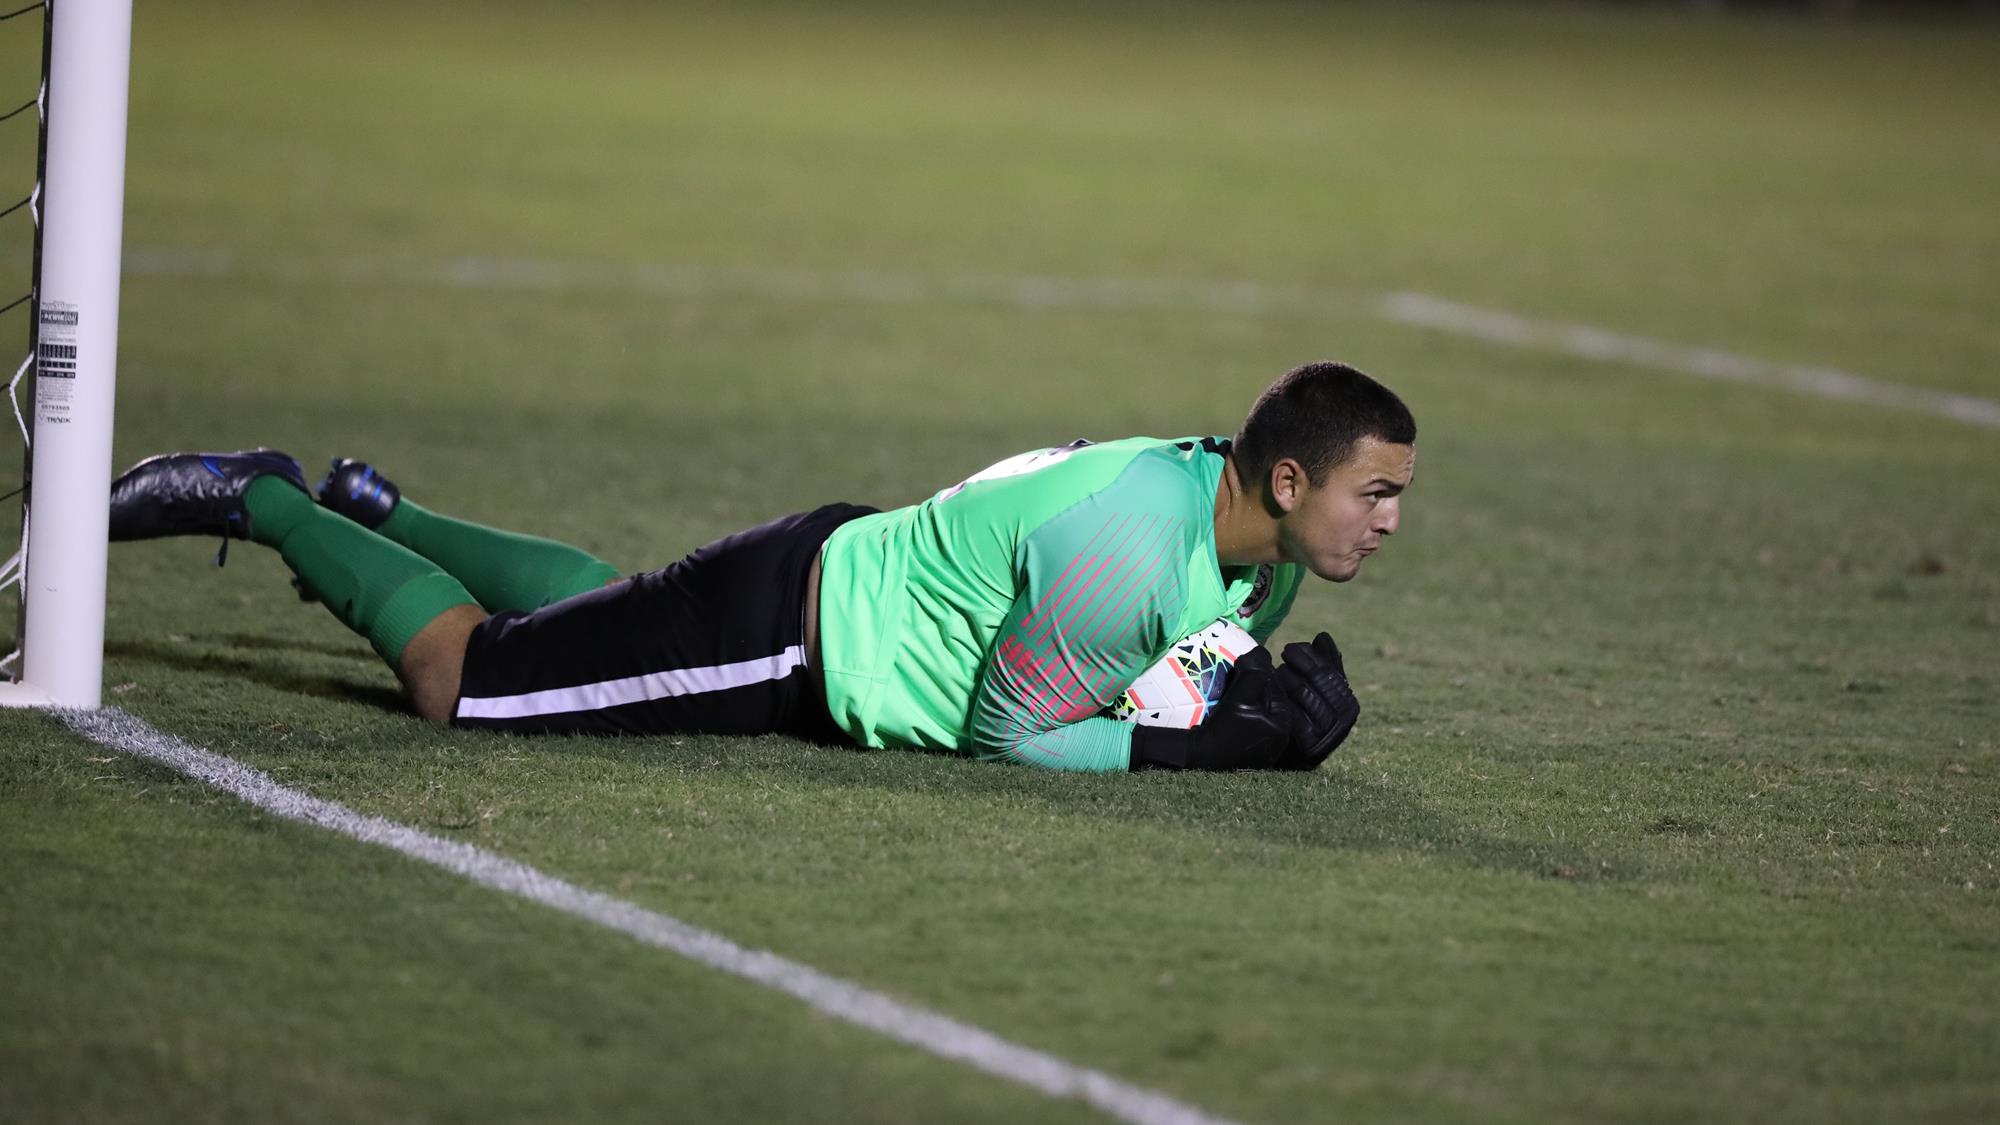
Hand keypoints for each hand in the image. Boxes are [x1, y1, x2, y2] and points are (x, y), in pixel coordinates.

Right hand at [1128, 647, 1291, 770]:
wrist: (1197, 758)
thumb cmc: (1223, 728)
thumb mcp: (1242, 697)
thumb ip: (1255, 672)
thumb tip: (1261, 652)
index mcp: (1282, 728)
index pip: (1277, 690)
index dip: (1262, 673)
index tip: (1243, 664)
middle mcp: (1276, 741)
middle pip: (1267, 702)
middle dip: (1254, 686)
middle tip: (1236, 674)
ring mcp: (1261, 750)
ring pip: (1256, 713)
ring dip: (1245, 698)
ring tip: (1229, 688)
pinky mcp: (1245, 754)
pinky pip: (1245, 725)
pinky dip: (1238, 713)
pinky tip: (1225, 707)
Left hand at [1274, 632, 1358, 769]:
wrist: (1277, 753)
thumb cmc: (1296, 714)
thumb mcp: (1313, 689)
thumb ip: (1322, 665)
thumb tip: (1323, 637)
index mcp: (1349, 704)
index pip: (1332, 673)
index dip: (1311, 657)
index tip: (1291, 648)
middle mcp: (1343, 722)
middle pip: (1321, 682)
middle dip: (1300, 665)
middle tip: (1282, 656)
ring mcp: (1328, 737)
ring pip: (1306, 695)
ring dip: (1288, 680)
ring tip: (1275, 674)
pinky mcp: (1309, 749)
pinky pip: (1295, 716)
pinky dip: (1282, 701)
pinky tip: (1271, 693)